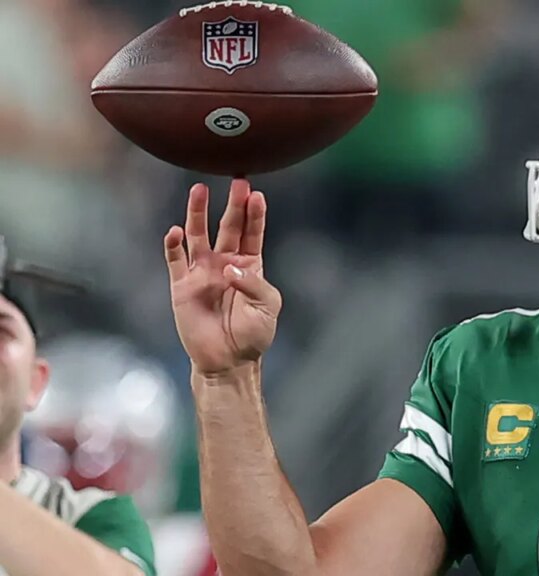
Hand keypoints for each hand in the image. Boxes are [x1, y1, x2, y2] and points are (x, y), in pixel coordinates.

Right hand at [163, 179, 281, 375]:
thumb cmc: (252, 334)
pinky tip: (175, 231)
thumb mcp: (267, 307)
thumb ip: (254, 284)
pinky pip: (175, 260)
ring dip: (198, 213)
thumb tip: (230, 268)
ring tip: (199, 190)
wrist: (227, 360)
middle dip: (232, 204)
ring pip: (198, 235)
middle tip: (237, 181)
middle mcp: (225, 263)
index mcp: (250, 266)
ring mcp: (202, 272)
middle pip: (228, 226)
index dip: (254, 214)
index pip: (252, 233)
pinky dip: (173, 245)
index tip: (257, 194)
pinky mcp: (182, 286)